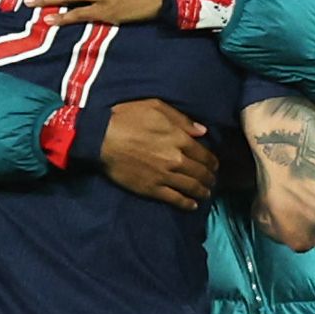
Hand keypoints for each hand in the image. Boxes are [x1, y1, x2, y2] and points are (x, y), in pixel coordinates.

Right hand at [102, 100, 217, 211]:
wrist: (100, 137)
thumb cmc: (127, 117)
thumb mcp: (157, 108)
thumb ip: (182, 120)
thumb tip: (202, 131)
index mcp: (180, 139)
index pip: (205, 155)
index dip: (212, 162)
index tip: (215, 166)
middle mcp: (176, 160)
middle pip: (201, 172)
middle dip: (210, 178)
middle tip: (213, 181)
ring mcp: (163, 176)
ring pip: (191, 187)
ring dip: (202, 191)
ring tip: (207, 193)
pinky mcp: (149, 188)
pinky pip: (173, 198)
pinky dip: (186, 203)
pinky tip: (193, 205)